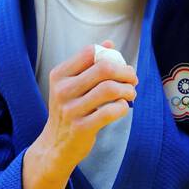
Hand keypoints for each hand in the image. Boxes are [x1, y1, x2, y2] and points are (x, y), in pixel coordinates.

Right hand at [35, 39, 137, 171]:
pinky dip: (123, 107)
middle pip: (104, 68)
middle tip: (133, 79)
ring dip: (128, 90)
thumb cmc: (69, 110)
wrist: (55, 145)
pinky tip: (123, 107)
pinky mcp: (82, 127)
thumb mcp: (71, 85)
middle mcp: (63, 90)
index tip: (122, 66)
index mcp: (59, 75)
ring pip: (110, 89)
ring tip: (131, 94)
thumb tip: (109, 43)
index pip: (90, 52)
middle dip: (125, 72)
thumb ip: (88, 64)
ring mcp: (71, 110)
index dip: (112, 56)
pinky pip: (111, 111)